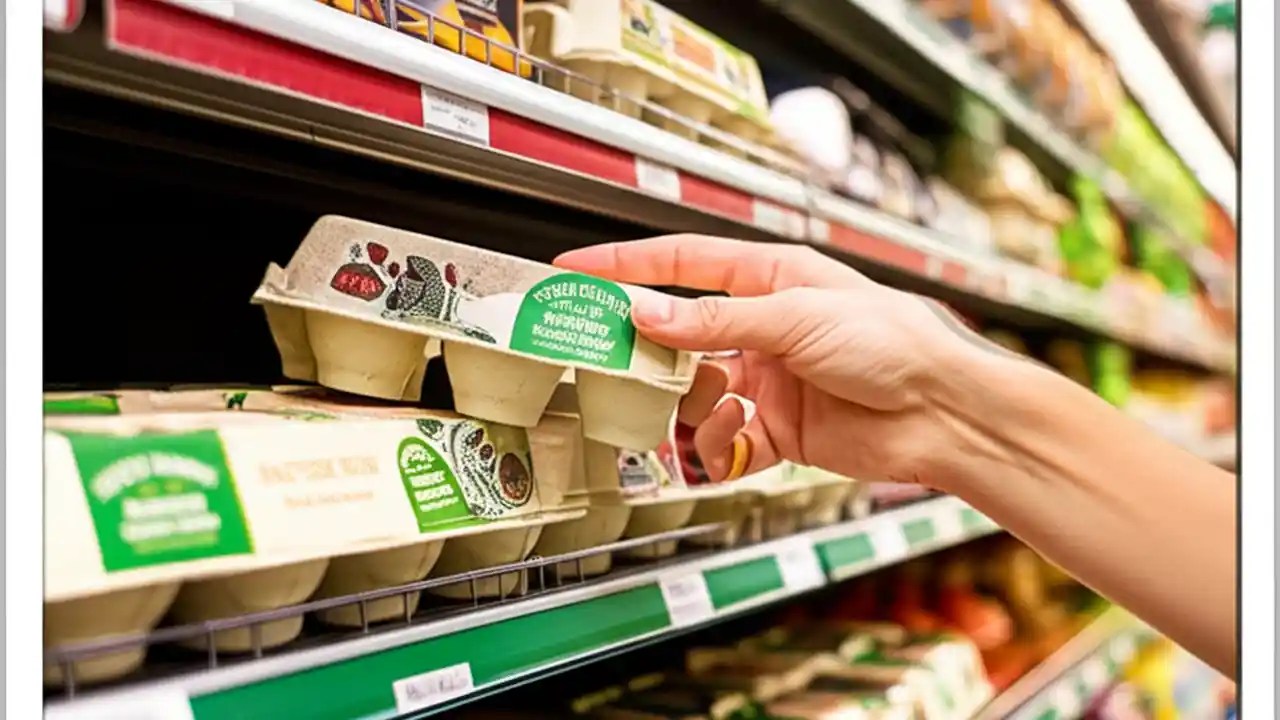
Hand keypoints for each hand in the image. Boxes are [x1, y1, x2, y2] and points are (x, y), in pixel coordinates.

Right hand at [555, 235, 1006, 487]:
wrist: (944, 413)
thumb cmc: (894, 342)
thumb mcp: (796, 317)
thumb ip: (715, 322)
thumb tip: (645, 313)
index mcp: (770, 278)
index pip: (680, 264)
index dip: (625, 266)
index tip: (575, 273)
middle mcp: (762, 327)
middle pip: (678, 334)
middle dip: (647, 351)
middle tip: (612, 362)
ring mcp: (766, 380)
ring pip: (694, 392)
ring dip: (689, 404)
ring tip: (708, 406)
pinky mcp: (776, 430)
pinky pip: (723, 438)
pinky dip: (720, 443)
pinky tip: (736, 440)